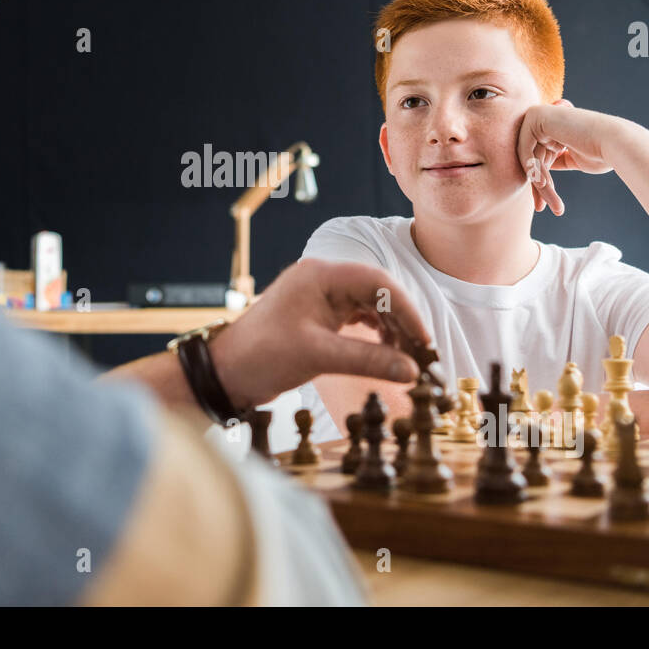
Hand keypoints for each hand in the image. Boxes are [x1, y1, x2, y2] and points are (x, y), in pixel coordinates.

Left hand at [208, 258, 431, 410]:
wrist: (225, 373)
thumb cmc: (262, 357)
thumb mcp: (318, 357)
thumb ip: (368, 359)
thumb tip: (411, 370)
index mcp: (320, 276)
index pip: (377, 281)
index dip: (407, 309)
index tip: (424, 340)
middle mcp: (321, 279)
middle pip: (377, 291)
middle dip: (402, 321)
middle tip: (422, 354)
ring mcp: (319, 296)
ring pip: (369, 304)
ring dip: (391, 328)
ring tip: (407, 357)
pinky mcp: (317, 314)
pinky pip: (356, 316)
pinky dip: (375, 332)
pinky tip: (386, 351)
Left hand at [517, 100, 626, 216]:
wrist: (616, 144)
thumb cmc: (601, 154)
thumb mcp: (572, 159)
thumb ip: (554, 160)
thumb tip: (538, 172)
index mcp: (553, 126)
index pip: (538, 158)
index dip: (539, 183)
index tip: (542, 206)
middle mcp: (543, 117)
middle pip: (531, 159)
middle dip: (537, 186)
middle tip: (541, 208)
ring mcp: (538, 115)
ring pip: (529, 159)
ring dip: (540, 185)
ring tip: (551, 205)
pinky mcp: (536, 116)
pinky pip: (526, 150)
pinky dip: (534, 170)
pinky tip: (544, 186)